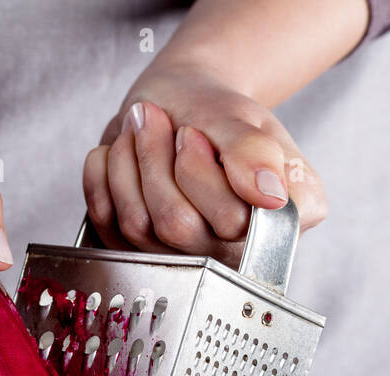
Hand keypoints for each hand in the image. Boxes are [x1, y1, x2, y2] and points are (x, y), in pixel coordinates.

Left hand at [83, 60, 326, 258]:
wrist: (177, 104)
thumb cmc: (213, 110)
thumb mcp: (238, 116)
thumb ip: (254, 150)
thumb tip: (272, 197)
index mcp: (286, 215)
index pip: (233, 221)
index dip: (196, 172)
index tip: (191, 133)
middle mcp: (241, 249)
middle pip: (177, 225)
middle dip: (154, 159)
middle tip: (152, 117)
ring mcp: (189, 258)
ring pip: (138, 225)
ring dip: (126, 162)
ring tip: (139, 127)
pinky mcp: (143, 254)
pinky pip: (106, 223)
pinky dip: (102, 175)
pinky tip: (121, 153)